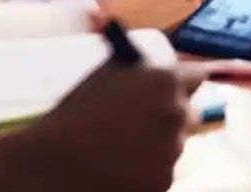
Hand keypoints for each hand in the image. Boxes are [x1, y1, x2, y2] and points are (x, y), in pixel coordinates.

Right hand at [25, 60, 202, 191]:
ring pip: (175, 143)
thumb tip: (153, 70)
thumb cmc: (74, 115)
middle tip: (149, 121)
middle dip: (171, 115)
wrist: (54, 163)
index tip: (178, 86)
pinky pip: (162, 170)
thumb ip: (139, 72)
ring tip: (121, 146)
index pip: (197, 76)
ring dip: (157, 143)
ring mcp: (173, 149)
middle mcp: (176, 113)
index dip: (184, 82)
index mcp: (164, 80)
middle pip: (189, 112)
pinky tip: (120, 166)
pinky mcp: (164, 181)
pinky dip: (147, 169)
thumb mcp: (107, 76)